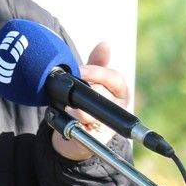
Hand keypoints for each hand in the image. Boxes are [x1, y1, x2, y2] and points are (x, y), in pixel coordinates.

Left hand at [51, 41, 129, 160]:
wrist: (76, 133)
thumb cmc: (87, 104)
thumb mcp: (92, 81)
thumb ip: (97, 64)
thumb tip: (105, 44)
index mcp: (119, 92)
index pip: (115, 78)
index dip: (97, 72)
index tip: (80, 70)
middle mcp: (117, 108)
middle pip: (102, 94)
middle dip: (85, 90)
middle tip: (70, 88)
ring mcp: (108, 126)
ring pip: (91, 113)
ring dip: (76, 109)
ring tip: (66, 106)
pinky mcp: (95, 141)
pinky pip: (82, 130)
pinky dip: (70, 123)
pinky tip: (66, 118)